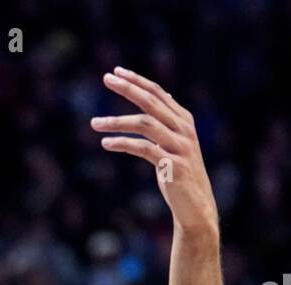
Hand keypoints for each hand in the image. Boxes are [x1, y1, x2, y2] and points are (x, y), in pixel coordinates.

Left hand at [91, 67, 217, 237]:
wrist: (196, 206)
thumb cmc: (180, 174)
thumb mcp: (176, 143)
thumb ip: (168, 122)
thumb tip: (161, 99)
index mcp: (184, 120)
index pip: (158, 93)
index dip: (137, 81)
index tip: (116, 72)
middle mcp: (184, 130)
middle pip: (152, 102)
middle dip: (128, 88)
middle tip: (106, 78)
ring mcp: (179, 147)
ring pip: (145, 124)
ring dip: (117, 121)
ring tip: (94, 123)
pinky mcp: (172, 165)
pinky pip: (143, 149)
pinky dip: (123, 144)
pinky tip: (106, 143)